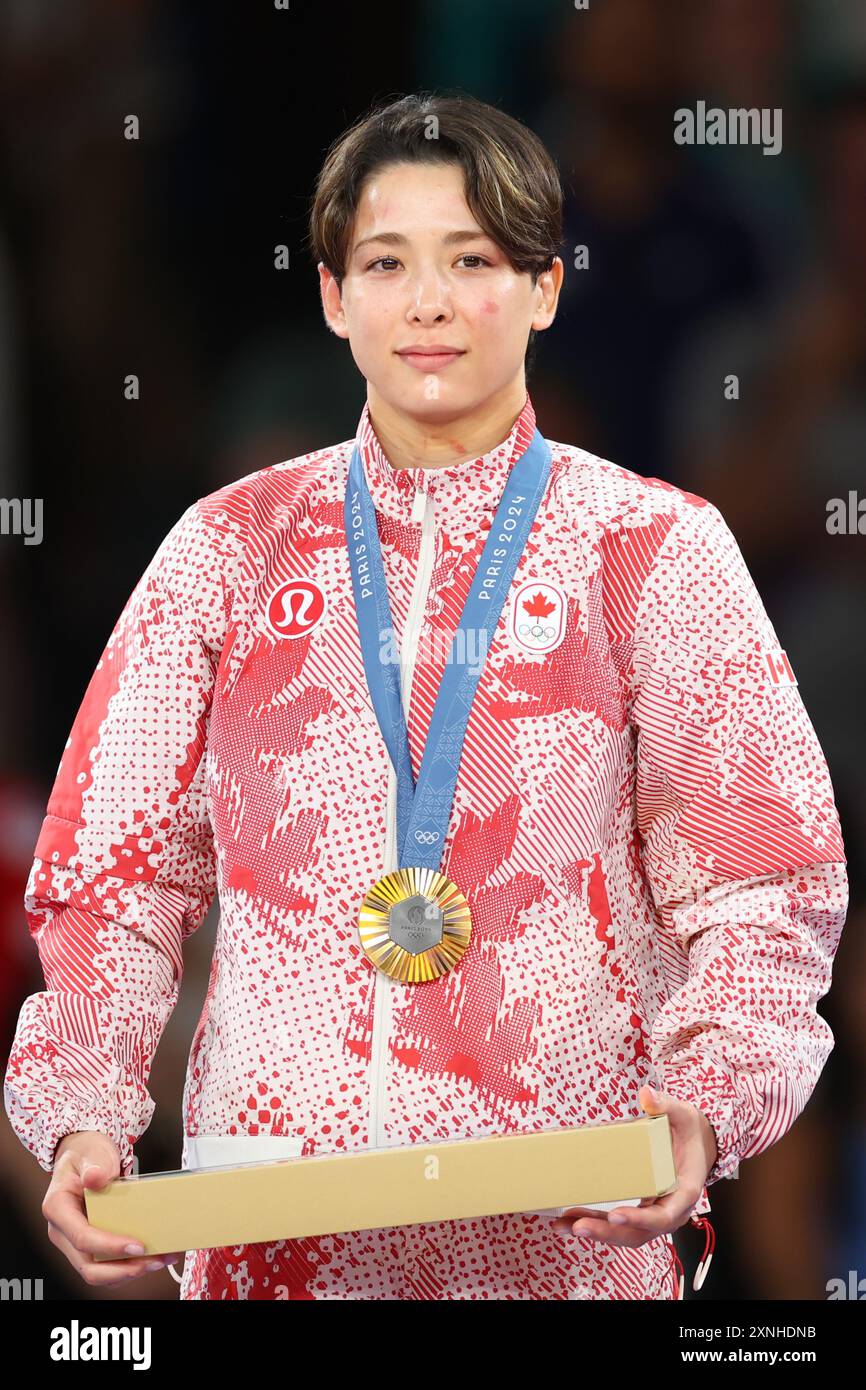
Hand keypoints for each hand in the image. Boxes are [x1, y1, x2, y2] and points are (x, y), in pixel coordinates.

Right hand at [42, 1132, 183, 1287]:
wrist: (85, 1157)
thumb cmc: (87, 1155)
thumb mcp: (93, 1153)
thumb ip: (95, 1166)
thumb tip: (95, 1178)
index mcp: (58, 1208)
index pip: (82, 1238)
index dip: (110, 1247)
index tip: (138, 1246)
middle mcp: (62, 1231)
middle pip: (89, 1266)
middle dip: (123, 1269)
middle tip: (154, 1261)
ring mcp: (73, 1242)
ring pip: (98, 1272)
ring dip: (129, 1272)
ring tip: (160, 1260)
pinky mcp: (88, 1246)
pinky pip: (106, 1266)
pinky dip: (128, 1266)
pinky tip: (151, 1257)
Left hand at [552, 1084, 717, 1247]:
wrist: (695, 1143)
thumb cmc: (688, 1131)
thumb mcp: (683, 1114)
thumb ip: (666, 1105)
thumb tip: (646, 1094)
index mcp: (685, 1192)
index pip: (664, 1215)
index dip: (640, 1219)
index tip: (615, 1215)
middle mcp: (671, 1210)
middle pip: (640, 1233)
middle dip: (607, 1232)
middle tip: (578, 1226)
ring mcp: (654, 1215)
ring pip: (626, 1234)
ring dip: (595, 1232)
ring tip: (564, 1226)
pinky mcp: (639, 1211)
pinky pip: (618, 1225)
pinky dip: (595, 1224)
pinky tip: (569, 1220)